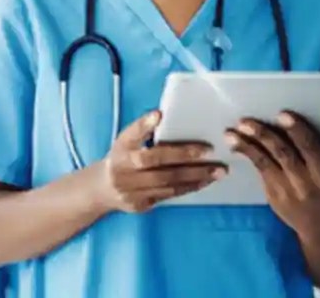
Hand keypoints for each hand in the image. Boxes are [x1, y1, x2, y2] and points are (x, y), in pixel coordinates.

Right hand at [92, 110, 226, 213]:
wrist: (103, 190)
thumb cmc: (122, 158)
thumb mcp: (126, 141)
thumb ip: (141, 130)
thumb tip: (160, 115)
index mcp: (120, 149)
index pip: (132, 135)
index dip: (144, 126)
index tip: (159, 115)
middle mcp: (123, 169)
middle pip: (155, 162)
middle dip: (184, 157)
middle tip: (210, 152)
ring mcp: (131, 189)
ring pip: (166, 182)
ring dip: (194, 176)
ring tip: (217, 171)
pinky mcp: (140, 204)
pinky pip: (169, 196)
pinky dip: (188, 188)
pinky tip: (204, 182)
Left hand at [226, 112, 319, 236]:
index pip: (310, 147)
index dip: (296, 131)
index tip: (282, 114)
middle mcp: (306, 181)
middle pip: (284, 153)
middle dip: (265, 135)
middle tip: (246, 120)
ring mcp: (287, 188)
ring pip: (266, 161)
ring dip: (248, 145)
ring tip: (232, 131)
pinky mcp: (273, 193)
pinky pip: (259, 169)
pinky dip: (246, 154)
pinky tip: (234, 142)